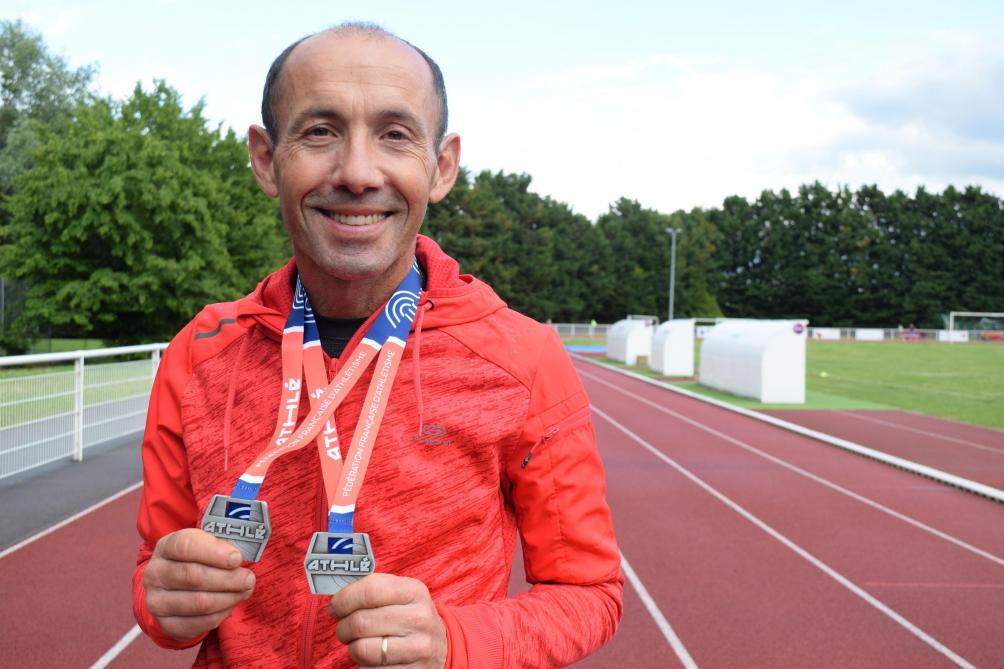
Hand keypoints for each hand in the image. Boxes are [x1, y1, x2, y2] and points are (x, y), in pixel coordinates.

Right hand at [143, 528, 255, 641]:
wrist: (176, 586)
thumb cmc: (199, 559)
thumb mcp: (207, 544)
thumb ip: (222, 546)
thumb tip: (239, 558)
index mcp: (166, 547)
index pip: (185, 546)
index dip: (214, 552)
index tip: (237, 558)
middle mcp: (155, 574)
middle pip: (193, 576)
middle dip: (227, 578)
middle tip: (248, 578)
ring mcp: (157, 602)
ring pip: (198, 602)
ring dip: (228, 597)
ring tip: (245, 590)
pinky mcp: (167, 624)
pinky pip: (199, 623)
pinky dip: (221, 614)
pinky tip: (230, 604)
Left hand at [329, 573, 446, 667]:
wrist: (442, 648)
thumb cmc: (410, 618)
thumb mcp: (402, 595)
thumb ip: (374, 590)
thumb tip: (338, 595)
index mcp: (414, 592)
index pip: (370, 590)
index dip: (345, 599)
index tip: (336, 607)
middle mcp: (419, 619)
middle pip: (361, 622)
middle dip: (343, 627)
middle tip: (344, 629)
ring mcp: (418, 648)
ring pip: (362, 649)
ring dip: (352, 648)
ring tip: (358, 644)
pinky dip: (363, 666)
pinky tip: (372, 659)